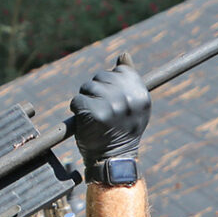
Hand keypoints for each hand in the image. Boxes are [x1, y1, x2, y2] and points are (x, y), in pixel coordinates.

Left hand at [70, 52, 150, 168]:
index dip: (111, 84)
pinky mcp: (93, 113)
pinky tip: (86, 122)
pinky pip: (77, 100)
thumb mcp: (133, 106)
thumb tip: (124, 55)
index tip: (114, 101)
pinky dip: (77, 110)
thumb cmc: (121, 132)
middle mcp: (128, 97)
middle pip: (101, 76)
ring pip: (87, 87)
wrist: (112, 161)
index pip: (121, 71)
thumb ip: (129, 80)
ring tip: (95, 117)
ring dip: (86, 100)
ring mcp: (110, 104)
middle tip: (103, 112)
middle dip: (97, 91)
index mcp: (140, 94)